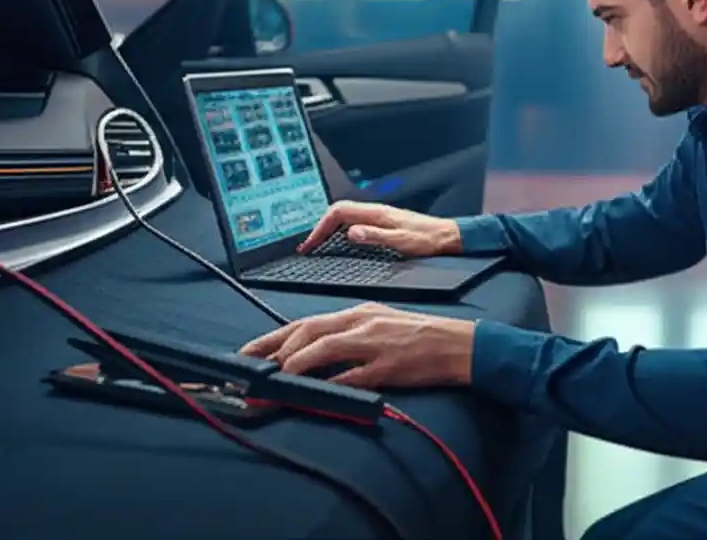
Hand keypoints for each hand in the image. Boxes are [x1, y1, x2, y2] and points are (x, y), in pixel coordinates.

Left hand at [238, 302, 475, 389]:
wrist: (457, 344)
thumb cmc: (418, 337)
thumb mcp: (378, 326)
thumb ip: (347, 338)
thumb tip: (313, 357)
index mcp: (356, 313)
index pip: (306, 322)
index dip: (273, 337)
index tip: (250, 351)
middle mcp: (361, 323)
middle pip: (308, 330)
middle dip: (275, 349)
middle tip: (252, 367)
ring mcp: (374, 343)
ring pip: (325, 347)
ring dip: (297, 363)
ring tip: (277, 378)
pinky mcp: (389, 366)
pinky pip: (353, 376)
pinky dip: (330, 384)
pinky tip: (314, 393)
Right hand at [298, 200, 461, 256]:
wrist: (448, 237)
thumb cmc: (429, 240)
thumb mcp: (402, 241)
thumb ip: (376, 236)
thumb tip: (351, 233)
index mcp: (376, 213)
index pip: (338, 212)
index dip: (320, 227)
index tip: (310, 245)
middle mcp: (375, 212)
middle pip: (337, 212)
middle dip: (319, 228)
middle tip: (308, 247)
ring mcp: (378, 217)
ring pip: (344, 218)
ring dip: (328, 230)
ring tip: (317, 246)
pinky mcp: (382, 224)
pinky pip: (353, 223)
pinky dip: (339, 232)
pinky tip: (338, 244)